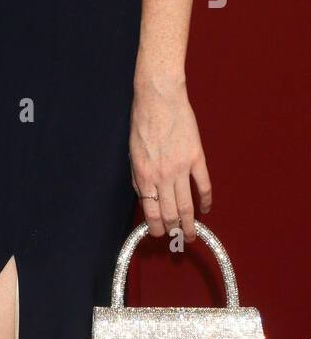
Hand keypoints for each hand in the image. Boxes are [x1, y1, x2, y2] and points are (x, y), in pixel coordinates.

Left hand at [129, 77, 211, 241]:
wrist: (159, 98)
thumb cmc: (142, 121)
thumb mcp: (132, 152)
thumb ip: (139, 177)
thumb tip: (145, 197)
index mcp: (144, 174)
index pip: (151, 211)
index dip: (156, 228)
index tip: (160, 234)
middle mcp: (162, 175)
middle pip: (170, 212)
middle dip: (174, 230)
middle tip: (179, 240)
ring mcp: (181, 168)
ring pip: (187, 205)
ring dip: (190, 224)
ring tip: (192, 235)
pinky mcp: (196, 158)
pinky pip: (203, 185)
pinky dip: (205, 200)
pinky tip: (206, 209)